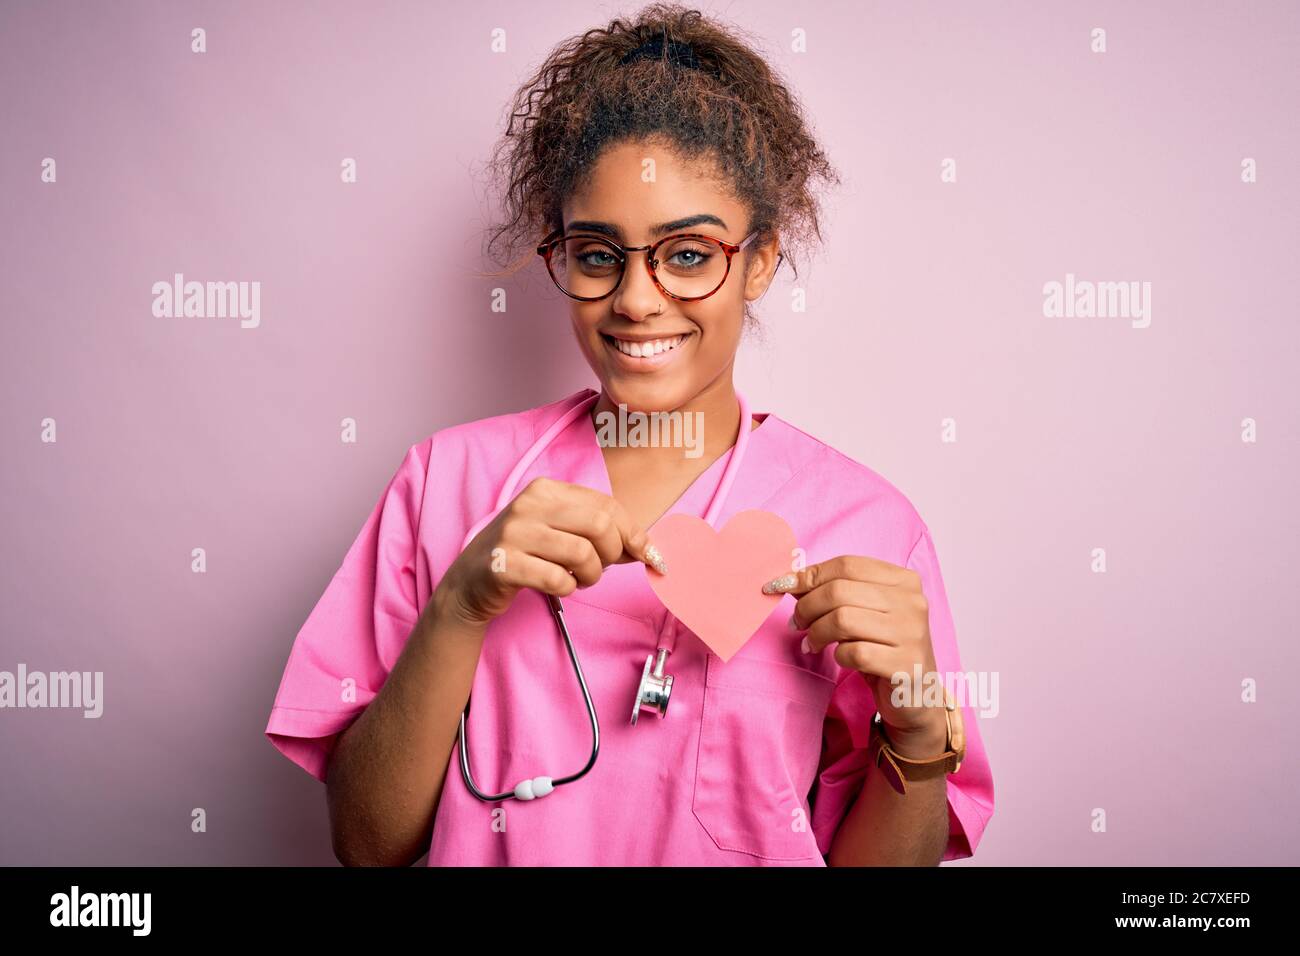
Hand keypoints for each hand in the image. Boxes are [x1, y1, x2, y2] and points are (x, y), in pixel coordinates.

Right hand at [435, 477, 664, 629]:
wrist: (469, 583)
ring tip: (578, 579)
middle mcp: (529, 504)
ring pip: (583, 553)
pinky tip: (558, 587)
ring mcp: (513, 533)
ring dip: (590, 575)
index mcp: (547, 489)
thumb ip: (600, 533)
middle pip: (600, 526)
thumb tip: (649, 548)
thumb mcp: (560, 532)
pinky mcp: (503, 564)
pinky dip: (567, 588)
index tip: (649, 556)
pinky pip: (557, 578)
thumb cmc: (525, 556)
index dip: (635, 534)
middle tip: (600, 569)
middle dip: (612, 555)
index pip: (607, 506)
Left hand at [762, 555, 947, 746]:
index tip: (782, 586)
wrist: (916, 697)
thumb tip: (791, 580)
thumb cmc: (884, 649)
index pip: (847, 565)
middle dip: (807, 607)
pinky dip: (837, 656)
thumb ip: (834, 592)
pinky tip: (840, 659)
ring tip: (812, 643)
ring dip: (817, 633)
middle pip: (840, 591)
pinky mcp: (905, 665)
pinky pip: (854, 653)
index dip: (810, 575)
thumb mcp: (864, 613)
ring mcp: (912, 634)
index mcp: (904, 580)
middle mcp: (913, 602)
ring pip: (843, 620)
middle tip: (797, 623)